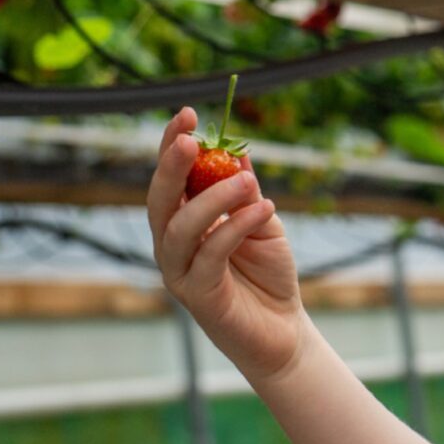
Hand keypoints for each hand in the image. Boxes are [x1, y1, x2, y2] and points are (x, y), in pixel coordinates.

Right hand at [148, 107, 304, 384]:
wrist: (283, 329)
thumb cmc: (268, 274)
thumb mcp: (262, 222)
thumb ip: (245, 191)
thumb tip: (238, 150)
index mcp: (184, 222)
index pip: (170, 178)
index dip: (172, 145)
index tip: (188, 113)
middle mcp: (172, 245)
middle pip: (159, 200)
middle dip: (171, 166)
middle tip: (189, 138)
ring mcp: (180, 271)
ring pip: (180, 227)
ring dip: (213, 198)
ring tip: (248, 181)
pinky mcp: (197, 295)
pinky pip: (210, 255)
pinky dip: (236, 227)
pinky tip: (265, 209)